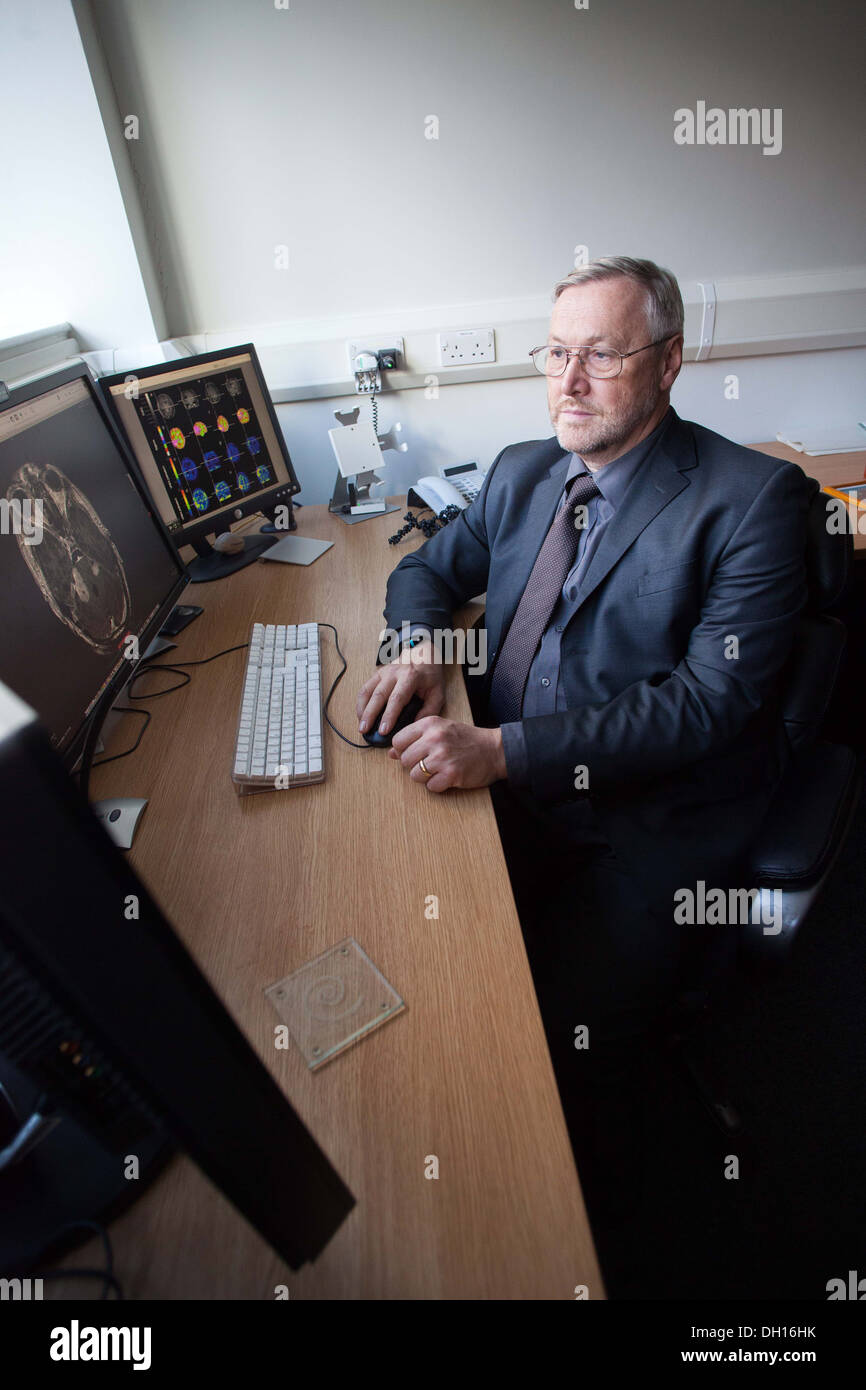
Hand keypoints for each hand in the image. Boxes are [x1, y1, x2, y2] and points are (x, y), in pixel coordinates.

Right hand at [357, 638, 445, 736]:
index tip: (383, 730)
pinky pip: (365, 688)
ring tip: (361, 725)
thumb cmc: (430, 676)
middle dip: (370, 714)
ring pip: (368, 691)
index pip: (397, 698)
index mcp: (411, 677)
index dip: (389, 715)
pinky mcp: (377, 673)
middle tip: (365, 730)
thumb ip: (429, 710)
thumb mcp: (438, 693)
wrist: (424, 654)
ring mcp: (384, 672)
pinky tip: (361, 714)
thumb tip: (415, 726)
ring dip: (362, 709)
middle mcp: (395, 673)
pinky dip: (360, 702)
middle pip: (378, 695)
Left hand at [388, 716, 506, 791]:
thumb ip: (415, 738)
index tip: (413, 753)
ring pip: (414, 775)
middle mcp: (434, 739)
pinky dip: (438, 785)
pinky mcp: (451, 774)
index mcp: (430, 724)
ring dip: (425, 777)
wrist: (494, 749)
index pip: (398, 741)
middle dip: (414, 765)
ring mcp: (443, 757)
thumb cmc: (466, 739)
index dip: (402, 750)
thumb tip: (391, 753)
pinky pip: (431, 786)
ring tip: (440, 770)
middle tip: (430, 763)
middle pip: (405, 760)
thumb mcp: (440, 730)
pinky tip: (448, 777)